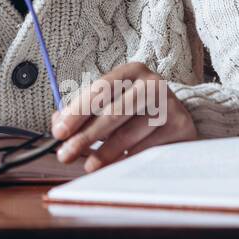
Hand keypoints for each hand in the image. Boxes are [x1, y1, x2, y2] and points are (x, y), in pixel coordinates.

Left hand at [51, 62, 196, 171]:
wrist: (178, 114)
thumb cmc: (136, 108)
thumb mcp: (112, 101)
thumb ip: (84, 110)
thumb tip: (57, 122)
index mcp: (131, 71)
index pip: (99, 90)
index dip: (76, 112)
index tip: (58, 132)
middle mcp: (153, 84)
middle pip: (112, 113)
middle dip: (85, 137)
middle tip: (65, 155)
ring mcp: (170, 105)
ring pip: (128, 134)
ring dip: (104, 153)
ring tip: (88, 166)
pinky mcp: (181, 128)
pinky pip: (147, 149)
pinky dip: (126, 160)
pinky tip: (113, 167)